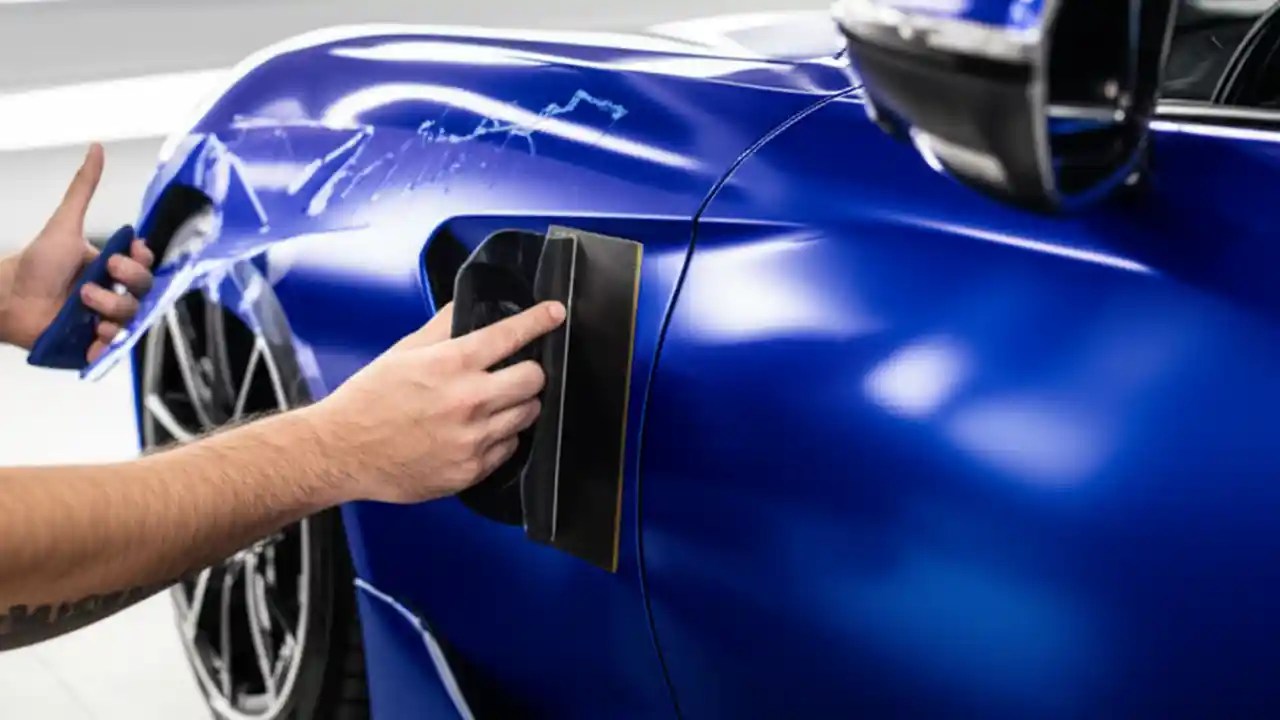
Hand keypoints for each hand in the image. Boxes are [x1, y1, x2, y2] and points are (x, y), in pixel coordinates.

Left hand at [0, 144, 154, 361]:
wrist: (8, 298)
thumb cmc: (35, 263)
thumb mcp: (65, 223)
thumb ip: (83, 188)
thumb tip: (97, 148)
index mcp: (113, 268)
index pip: (146, 266)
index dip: (141, 262)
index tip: (126, 254)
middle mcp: (115, 292)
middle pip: (144, 292)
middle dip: (124, 285)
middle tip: (93, 281)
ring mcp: (107, 319)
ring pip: (132, 318)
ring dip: (111, 308)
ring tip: (83, 304)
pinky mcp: (95, 345)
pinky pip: (118, 348)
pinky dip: (110, 342)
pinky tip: (94, 331)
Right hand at [304, 300, 566, 503]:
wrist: (343, 452)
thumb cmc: (368, 400)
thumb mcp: (403, 351)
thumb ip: (443, 328)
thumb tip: (467, 308)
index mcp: (451, 365)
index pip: (511, 336)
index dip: (539, 321)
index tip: (554, 314)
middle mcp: (469, 401)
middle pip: (534, 379)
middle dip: (530, 371)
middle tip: (516, 372)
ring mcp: (473, 439)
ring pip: (528, 415)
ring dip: (518, 405)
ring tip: (493, 404)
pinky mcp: (471, 469)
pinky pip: (509, 448)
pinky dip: (502, 437)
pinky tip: (479, 431)